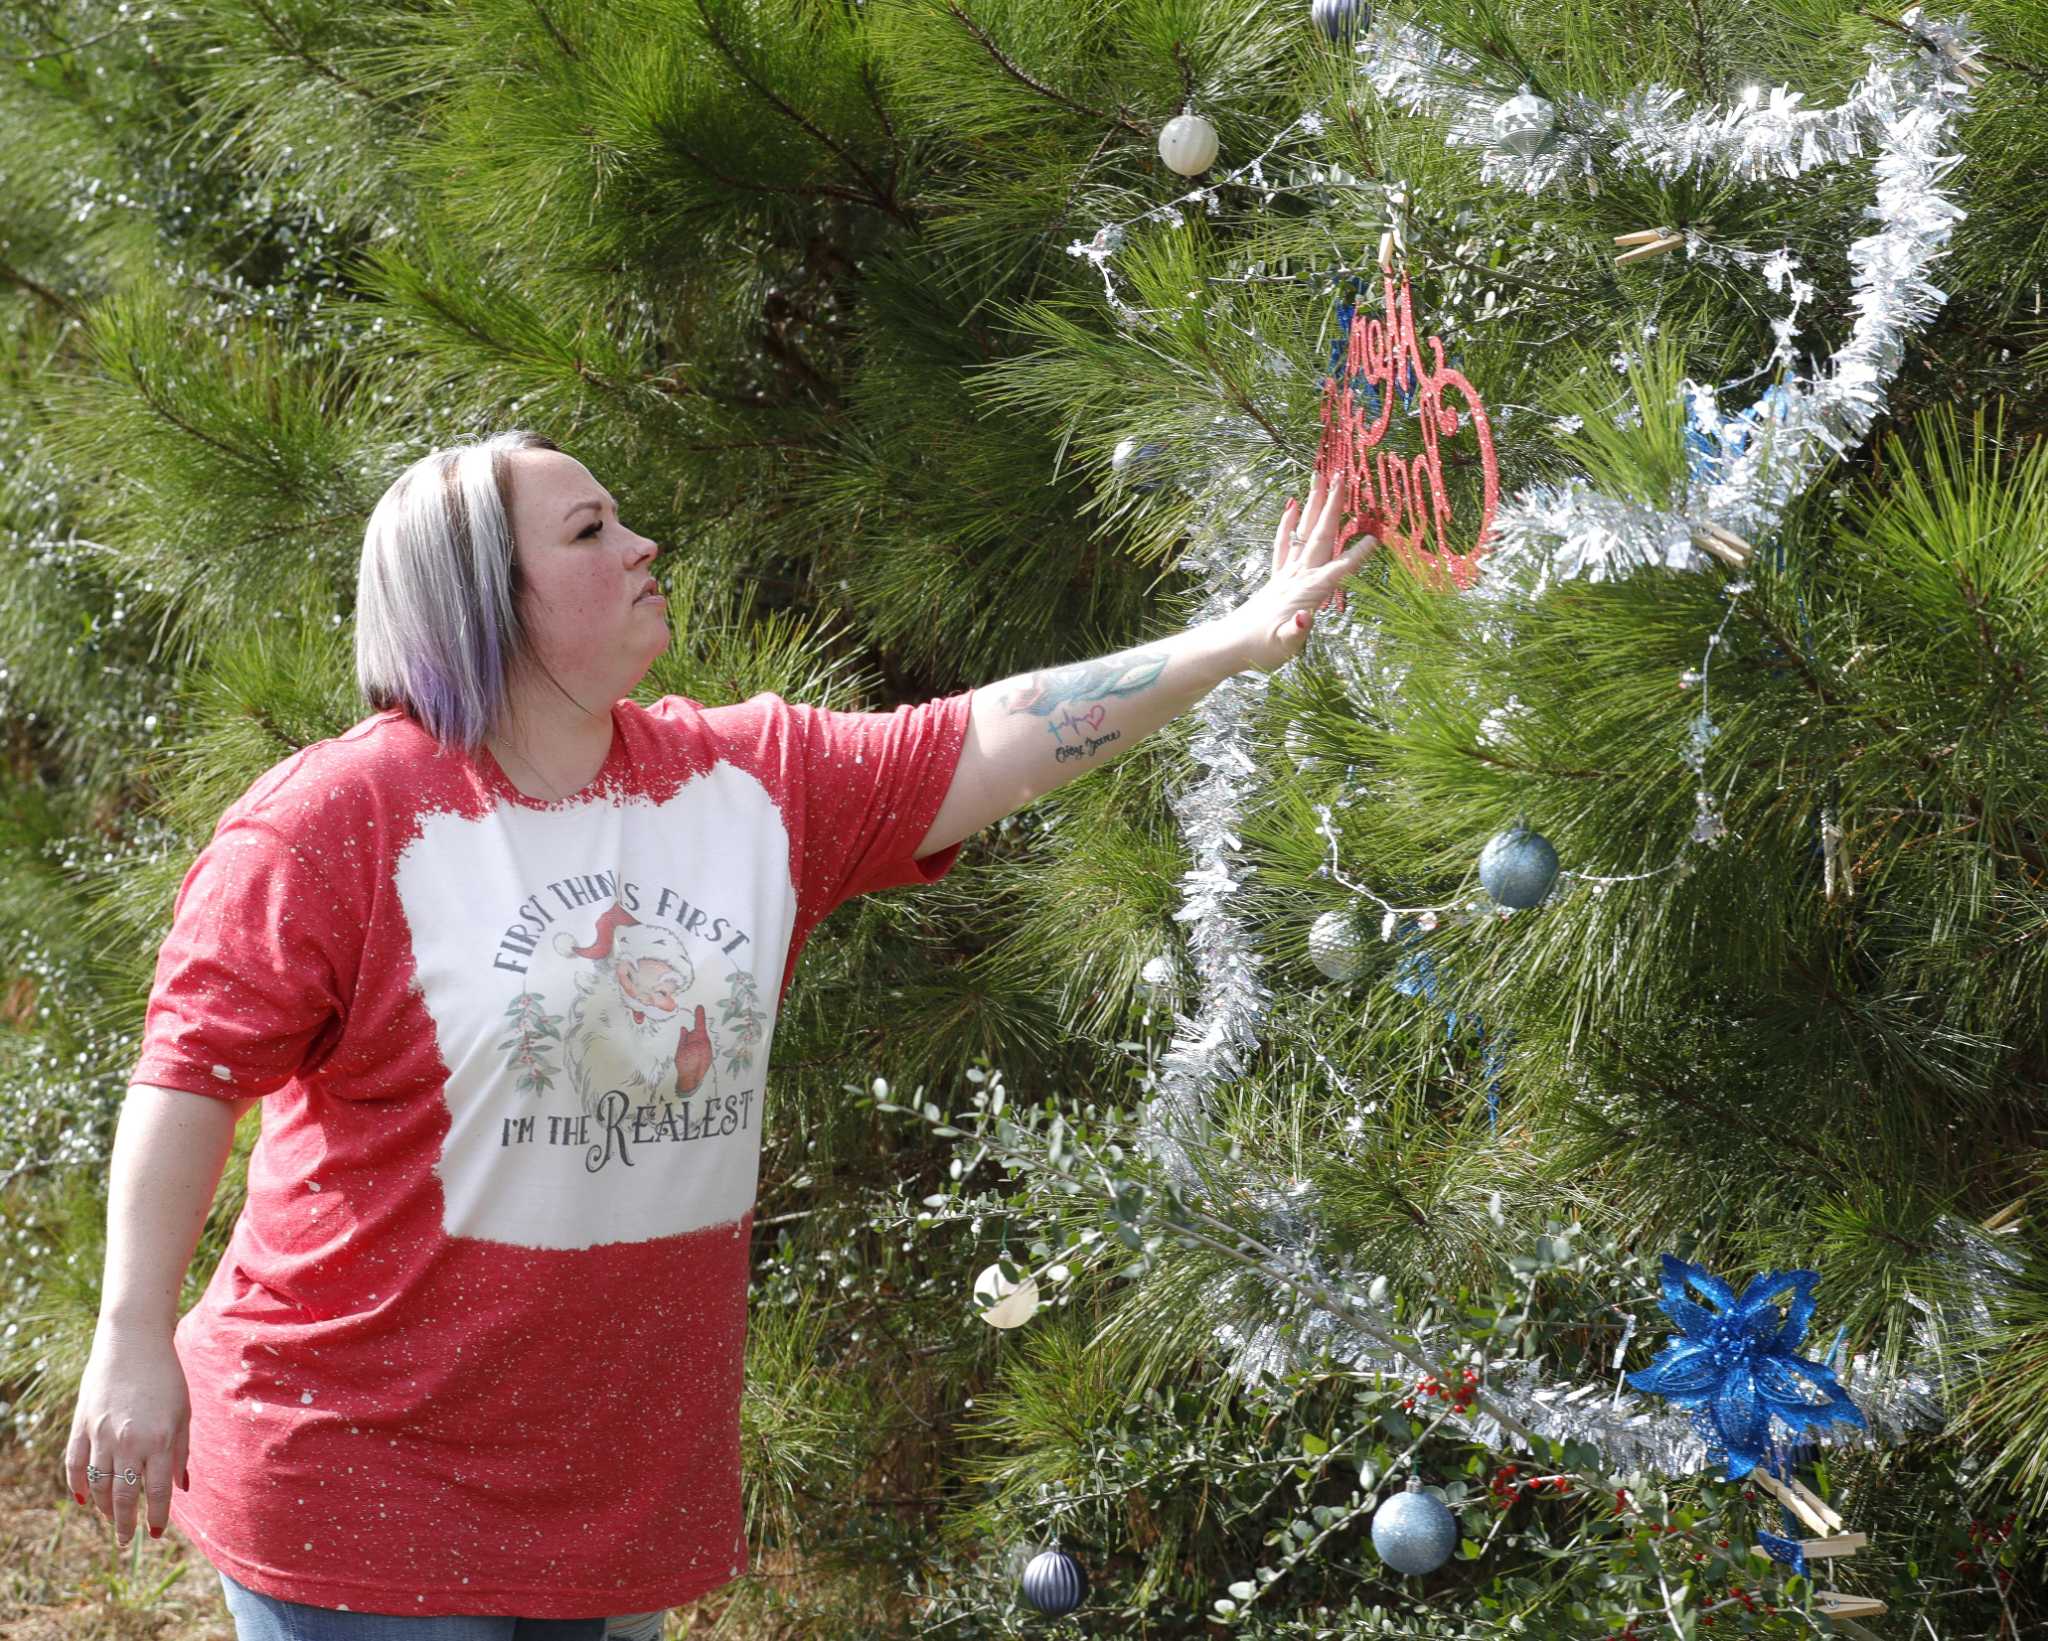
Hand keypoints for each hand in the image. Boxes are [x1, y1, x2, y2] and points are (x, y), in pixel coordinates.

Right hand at [65, 1320, 190, 1547]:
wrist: (133, 1343)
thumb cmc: (167, 1378)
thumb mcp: (183, 1413)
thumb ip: (181, 1452)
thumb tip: (182, 1488)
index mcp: (159, 1439)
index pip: (157, 1491)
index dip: (157, 1516)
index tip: (156, 1533)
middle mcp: (129, 1441)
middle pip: (124, 1495)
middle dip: (125, 1522)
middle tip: (126, 1540)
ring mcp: (101, 1434)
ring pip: (98, 1485)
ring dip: (103, 1507)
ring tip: (111, 1518)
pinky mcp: (81, 1425)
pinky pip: (75, 1465)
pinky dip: (77, 1485)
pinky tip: (83, 1499)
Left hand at [1222, 461, 1377, 674]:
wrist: (1233, 645)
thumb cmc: (1263, 649)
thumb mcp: (1284, 645)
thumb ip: (1296, 630)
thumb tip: (1305, 618)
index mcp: (1307, 593)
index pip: (1338, 570)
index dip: (1357, 555)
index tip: (1376, 537)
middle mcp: (1298, 577)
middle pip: (1320, 536)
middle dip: (1333, 507)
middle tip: (1342, 477)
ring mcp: (1286, 573)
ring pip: (1304, 532)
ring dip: (1313, 505)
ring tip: (1321, 478)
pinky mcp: (1277, 576)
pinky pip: (1283, 542)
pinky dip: (1288, 523)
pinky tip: (1291, 504)